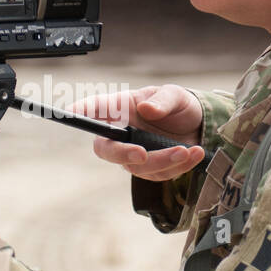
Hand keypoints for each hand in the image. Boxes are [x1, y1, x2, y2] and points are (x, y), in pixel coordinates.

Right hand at [66, 84, 205, 181]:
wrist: (201, 127)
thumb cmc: (180, 106)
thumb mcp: (176, 95)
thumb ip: (162, 100)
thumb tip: (147, 110)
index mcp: (121, 107)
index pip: (95, 109)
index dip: (80, 112)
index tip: (69, 113)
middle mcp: (122, 132)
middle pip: (106, 149)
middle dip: (121, 154)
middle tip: (142, 154)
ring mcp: (134, 153)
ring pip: (137, 166)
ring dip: (163, 161)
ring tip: (188, 150)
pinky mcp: (150, 169)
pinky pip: (159, 175)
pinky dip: (179, 166)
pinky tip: (195, 154)